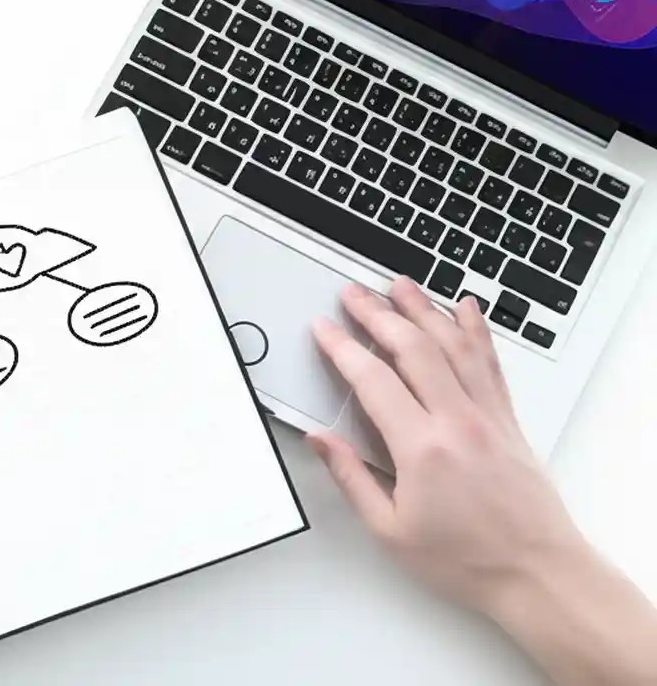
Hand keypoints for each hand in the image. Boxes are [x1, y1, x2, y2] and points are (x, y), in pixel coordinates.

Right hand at [309, 278, 587, 613]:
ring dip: (423, 309)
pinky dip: (476, 330)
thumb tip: (320, 441)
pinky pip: (490, 363)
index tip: (324, 329)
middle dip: (378, 314)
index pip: (373, 381)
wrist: (537, 573)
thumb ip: (351, 478)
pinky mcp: (508, 420)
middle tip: (353, 294)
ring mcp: (488, 416)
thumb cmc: (467, 560)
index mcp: (421, 449)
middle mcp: (458, 422)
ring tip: (400, 285)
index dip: (343, 348)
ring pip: (453, 345)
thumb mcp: (390, 530)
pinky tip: (465, 309)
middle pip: (413, 349)